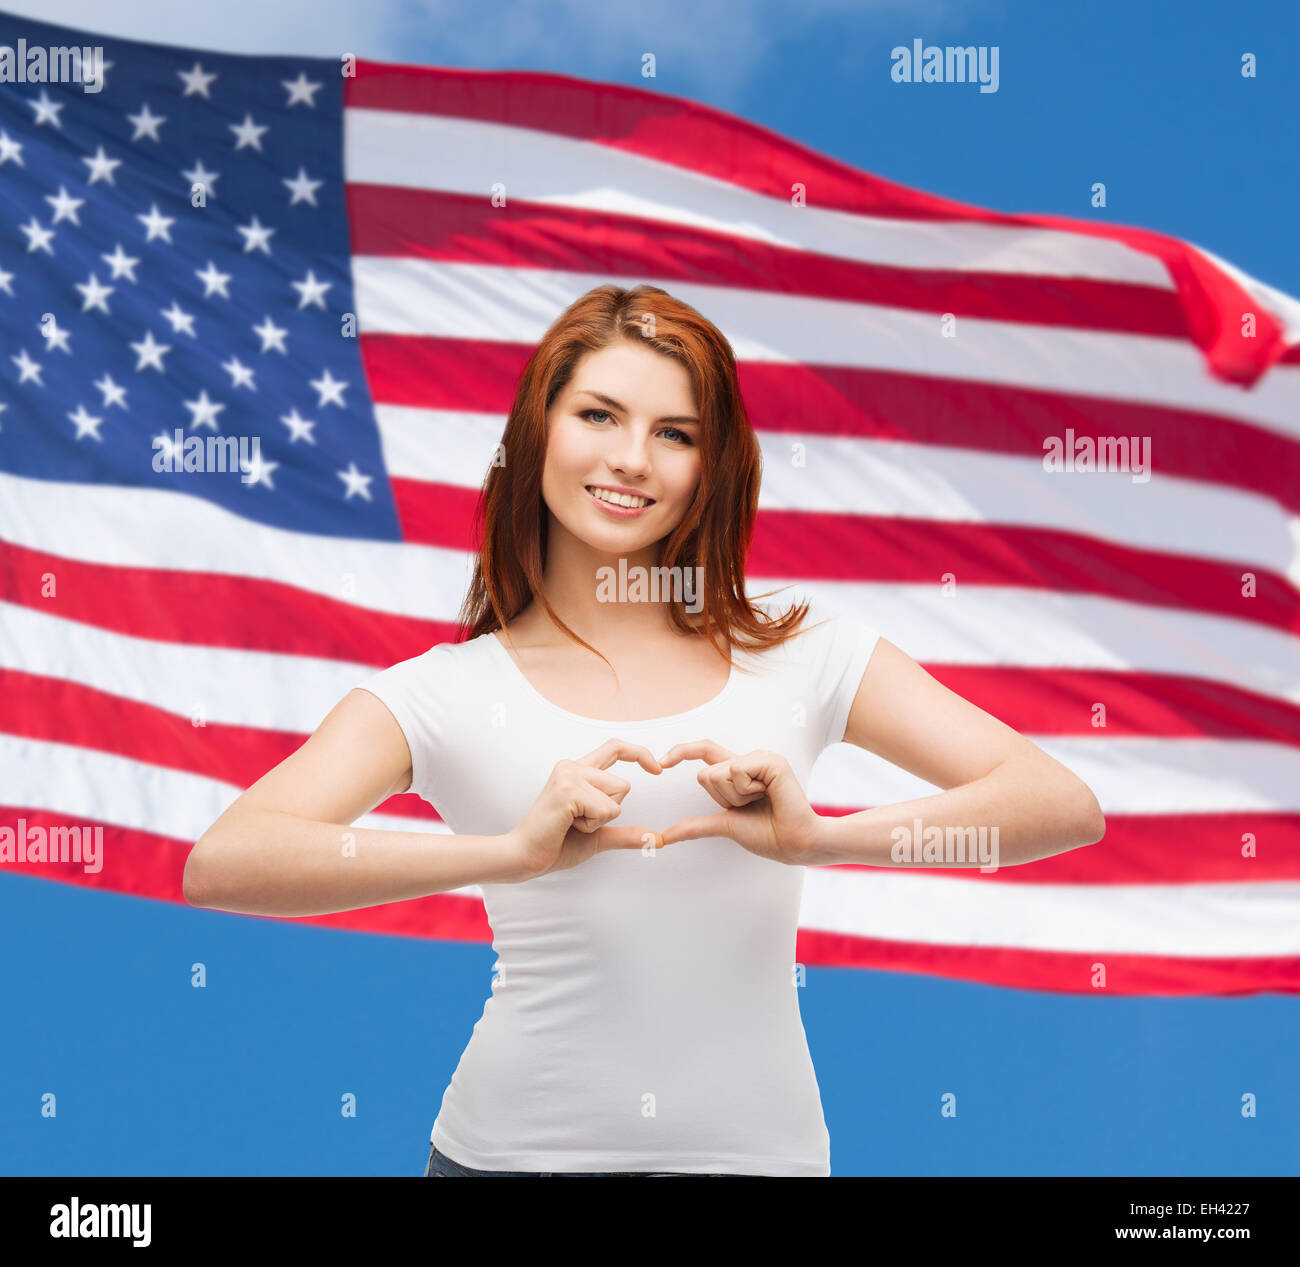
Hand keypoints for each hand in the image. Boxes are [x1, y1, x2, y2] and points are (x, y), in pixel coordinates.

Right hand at [505, 738, 664, 879]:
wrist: (526, 857)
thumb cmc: (556, 845)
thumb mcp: (599, 836)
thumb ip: (626, 834)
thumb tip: (657, 840)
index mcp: (577, 771)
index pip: (615, 748)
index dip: (640, 753)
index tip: (658, 769)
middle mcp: (573, 766)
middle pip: (623, 784)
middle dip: (611, 811)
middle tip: (578, 822)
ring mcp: (569, 775)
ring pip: (617, 796)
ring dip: (601, 819)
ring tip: (572, 823)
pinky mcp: (568, 789)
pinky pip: (606, 809)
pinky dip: (593, 825)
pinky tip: (568, 825)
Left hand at [654, 742, 823, 864]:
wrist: (793, 843)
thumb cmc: (767, 834)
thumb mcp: (724, 825)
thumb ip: (696, 826)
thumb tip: (665, 837)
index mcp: (737, 772)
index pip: (703, 751)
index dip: (680, 752)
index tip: (660, 764)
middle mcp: (747, 760)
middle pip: (706, 774)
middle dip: (722, 799)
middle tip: (750, 807)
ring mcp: (760, 758)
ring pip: (719, 773)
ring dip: (736, 797)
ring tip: (761, 802)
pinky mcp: (771, 761)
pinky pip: (737, 771)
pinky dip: (747, 790)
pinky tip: (768, 795)